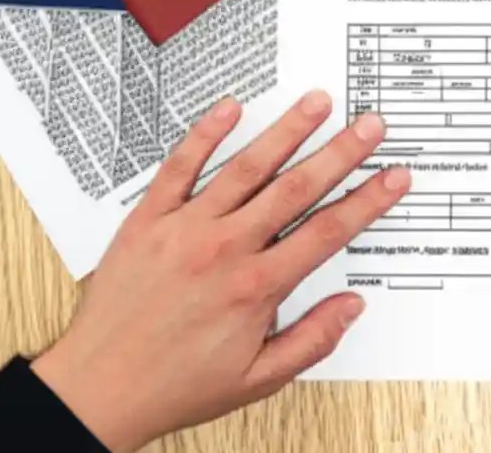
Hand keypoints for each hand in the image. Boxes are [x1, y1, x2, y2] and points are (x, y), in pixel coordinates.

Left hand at [31, 91, 409, 451]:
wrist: (98, 388)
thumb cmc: (174, 385)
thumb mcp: (256, 380)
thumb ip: (311, 340)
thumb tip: (350, 306)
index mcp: (255, 289)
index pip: (326, 232)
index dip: (366, 201)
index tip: (392, 178)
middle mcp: (223, 250)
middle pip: (295, 189)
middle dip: (339, 153)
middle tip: (368, 125)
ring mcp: (184, 229)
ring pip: (245, 168)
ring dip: (286, 131)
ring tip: (315, 102)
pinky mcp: (147, 220)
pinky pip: (179, 167)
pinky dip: (205, 134)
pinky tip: (229, 108)